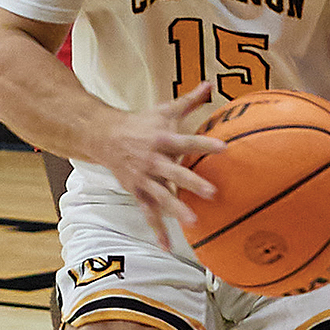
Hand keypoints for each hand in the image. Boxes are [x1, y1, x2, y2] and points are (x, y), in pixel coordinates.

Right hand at [96, 82, 225, 246]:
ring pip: (161, 195)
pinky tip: (167, 246)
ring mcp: (144, 178)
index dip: (205, 143)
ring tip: (193, 222)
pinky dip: (157, 230)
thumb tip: (210, 83)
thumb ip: (190, 101)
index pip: (187, 141)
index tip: (225, 147)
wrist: (104, 136)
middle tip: (212, 192)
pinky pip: (148, 213)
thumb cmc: (141, 123)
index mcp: (163, 139)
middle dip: (192, 183)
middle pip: (175, 172)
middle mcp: (153, 160)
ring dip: (176, 209)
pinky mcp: (137, 192)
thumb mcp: (164, 110)